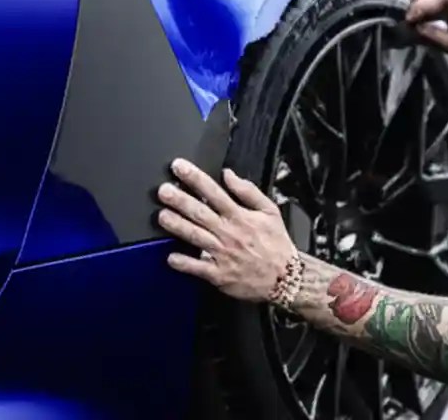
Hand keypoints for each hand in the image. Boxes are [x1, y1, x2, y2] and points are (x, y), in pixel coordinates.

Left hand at [156, 159, 298, 302]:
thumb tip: (228, 175)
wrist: (286, 279)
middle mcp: (228, 233)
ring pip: (196, 237)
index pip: (213, 192)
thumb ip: (248, 191)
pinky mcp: (219, 274)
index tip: (179, 168)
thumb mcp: (270, 211)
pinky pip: (198, 268)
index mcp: (239, 216)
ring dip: (177, 226)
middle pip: (200, 213)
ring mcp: (222, 254)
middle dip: (180, 200)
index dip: (195, 178)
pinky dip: (184, 263)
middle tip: (163, 190)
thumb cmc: (277, 245)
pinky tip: (170, 257)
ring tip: (162, 216)